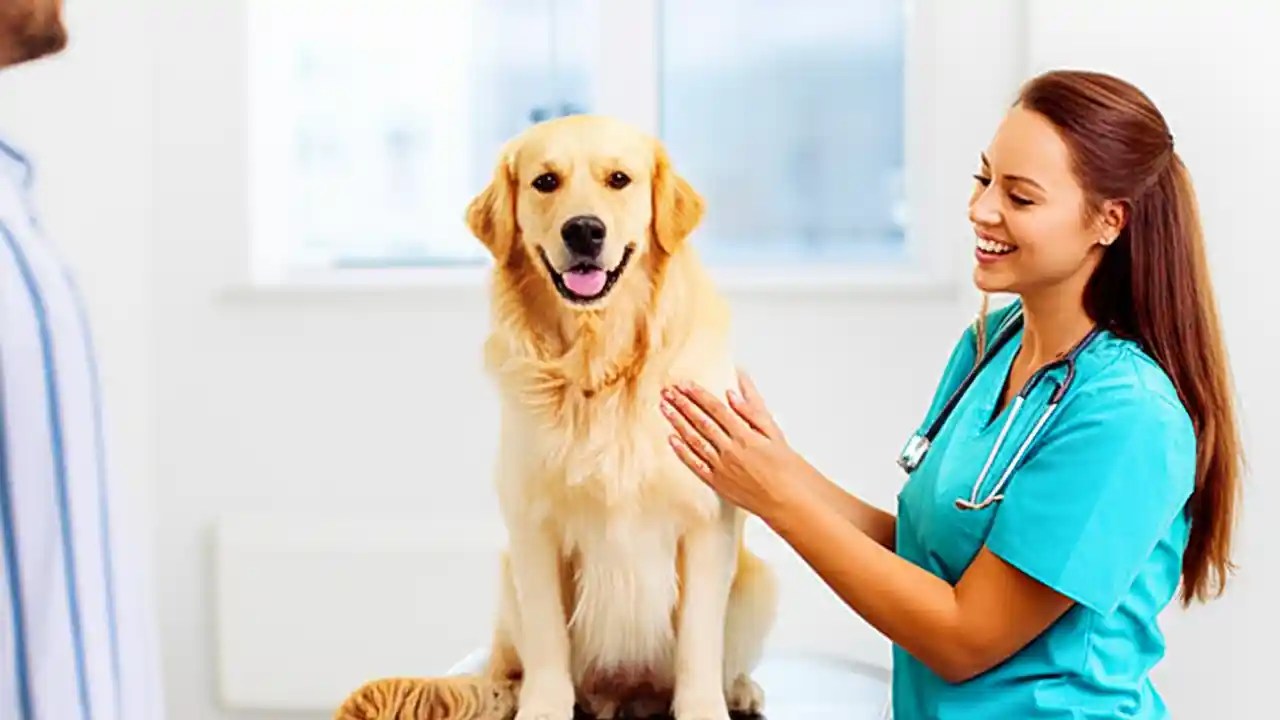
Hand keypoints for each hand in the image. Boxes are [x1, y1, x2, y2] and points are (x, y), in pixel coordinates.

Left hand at [660, 369, 811, 521]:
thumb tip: (736, 389)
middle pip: (701, 422)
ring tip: (664, 408)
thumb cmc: (786, 466)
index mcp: (744, 434)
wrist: (788, 500)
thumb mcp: (774, 432)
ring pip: (694, 440)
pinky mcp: (717, 483)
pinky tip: (671, 439)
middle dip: (683, 405)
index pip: (716, 409)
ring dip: (677, 423)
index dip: (698, 395)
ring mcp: (721, 467)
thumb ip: (753, 409)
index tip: (684, 384)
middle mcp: (730, 449)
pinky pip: (695, 465)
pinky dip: (682, 452)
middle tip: (667, 392)